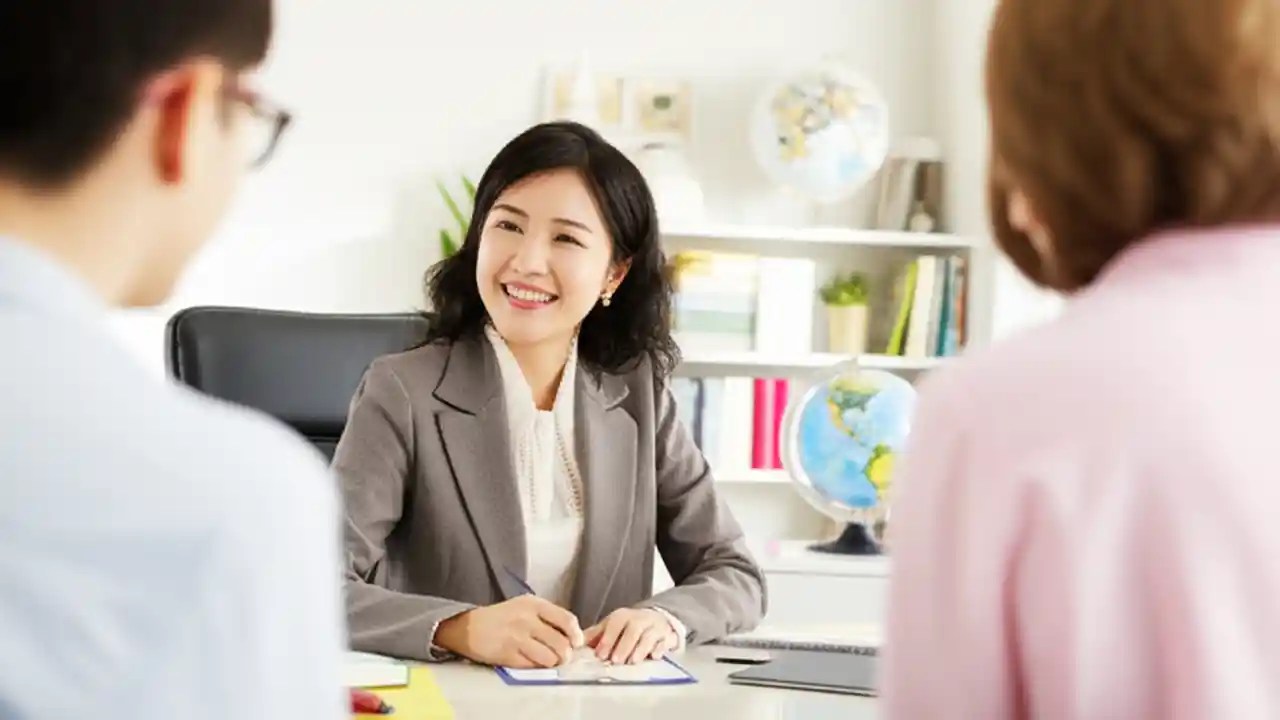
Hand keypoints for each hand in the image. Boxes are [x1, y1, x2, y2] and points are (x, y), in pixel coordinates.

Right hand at [434, 595, 583, 668]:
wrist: (469, 627)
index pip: (567, 620)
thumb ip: (547, 617)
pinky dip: (536, 666)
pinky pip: (533, 666)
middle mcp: (527, 619)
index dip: (576, 635)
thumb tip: (572, 635)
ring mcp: (517, 637)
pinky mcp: (508, 654)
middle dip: (566, 654)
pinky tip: (531, 660)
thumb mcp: (525, 607)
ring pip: (550, 658)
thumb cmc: (501, 618)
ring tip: (548, 660)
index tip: (577, 643)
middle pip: (561, 643)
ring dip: (552, 662)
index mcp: (534, 604)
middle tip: (563, 656)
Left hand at [583, 608, 677, 664]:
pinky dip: (659, 649)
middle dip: (623, 645)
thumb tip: (575, 645)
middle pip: (632, 629)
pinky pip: (664, 641)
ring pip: (648, 635)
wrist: (656, 620)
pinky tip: (654, 657)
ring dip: (640, 648)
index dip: (607, 638)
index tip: (600, 654)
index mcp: (622, 616)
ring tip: (632, 661)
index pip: (615, 624)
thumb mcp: (611, 627)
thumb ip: (595, 636)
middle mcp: (639, 619)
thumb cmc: (628, 627)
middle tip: (615, 660)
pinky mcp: (667, 636)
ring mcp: (654, 627)